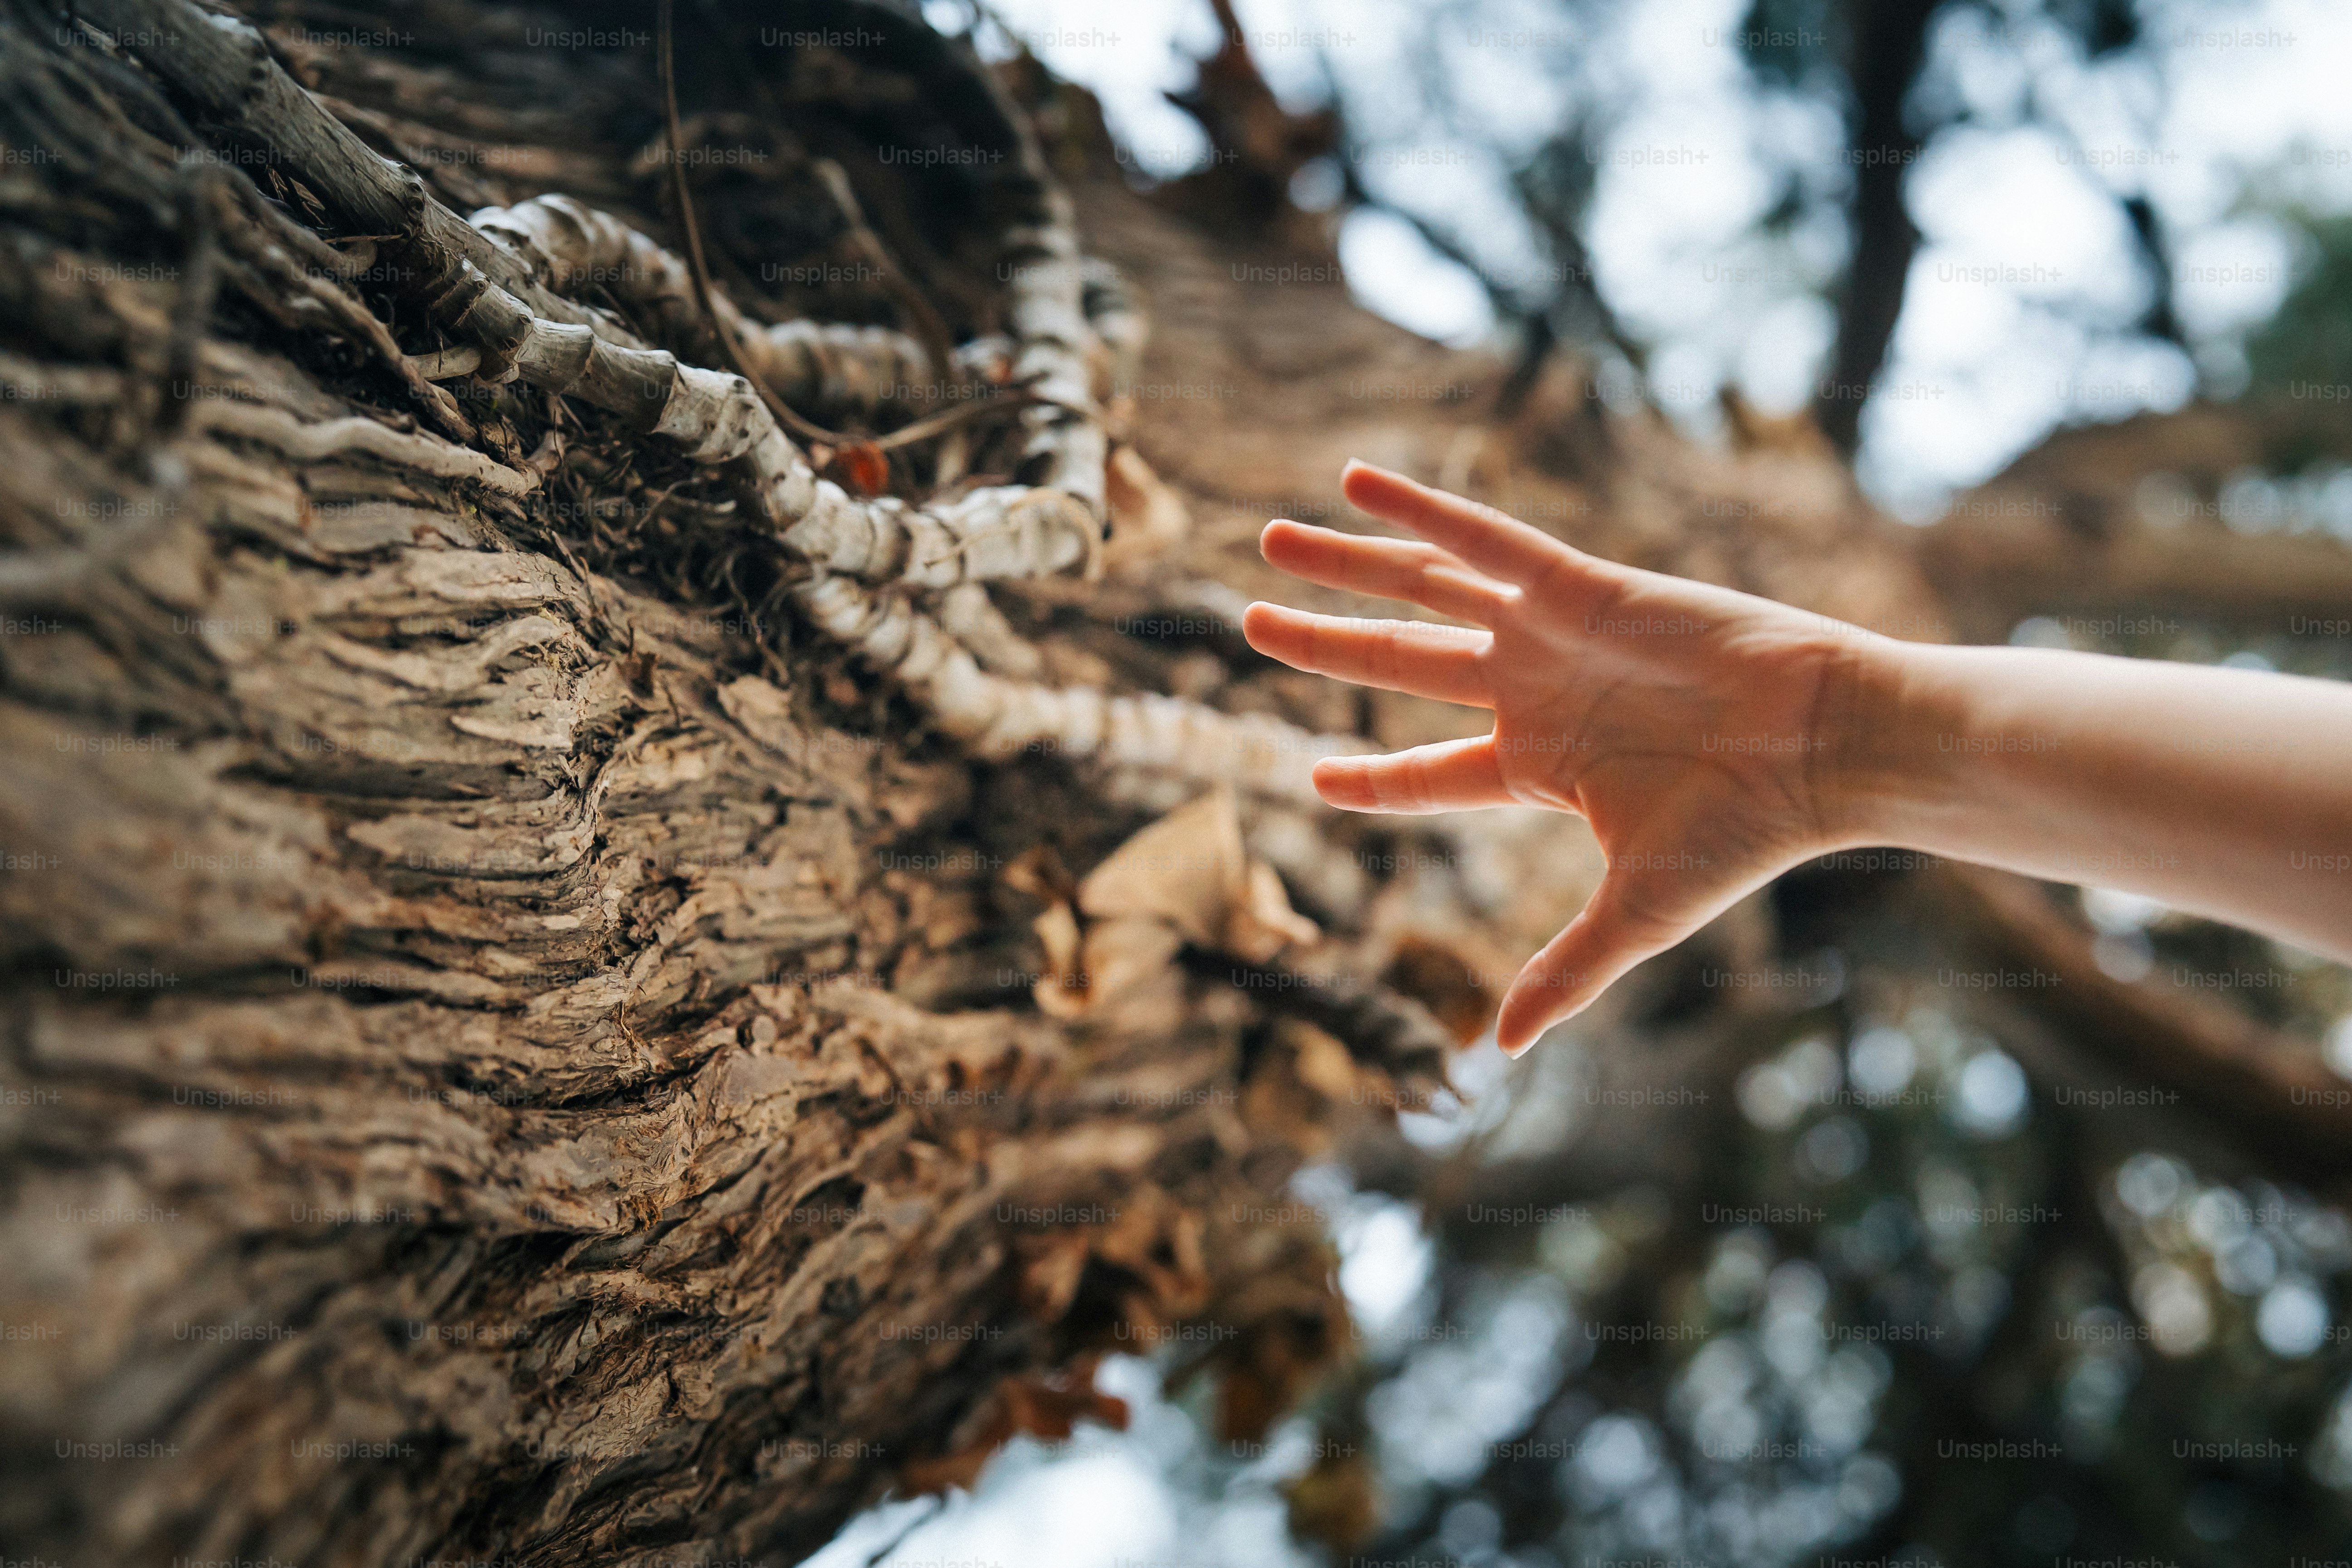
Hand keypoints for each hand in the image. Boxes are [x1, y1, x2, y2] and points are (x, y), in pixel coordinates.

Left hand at [1243, 461, 1874, 1053]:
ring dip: (1347, 561)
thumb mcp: (1634, 915)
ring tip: (1272, 536)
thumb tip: (1497, 1051)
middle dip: (1324, 643)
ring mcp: (1550, 634)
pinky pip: (1481, 535)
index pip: (1424, 773)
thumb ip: (1562, 974)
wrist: (1824, 752)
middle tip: (1247, 622)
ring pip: (1423, 586)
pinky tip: (1354, 481)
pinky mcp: (1579, 584)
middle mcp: (1531, 691)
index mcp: (1537, 766)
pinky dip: (1419, 506)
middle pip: (1399, 661)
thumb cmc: (1742, 833)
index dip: (1366, 777)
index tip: (1311, 778)